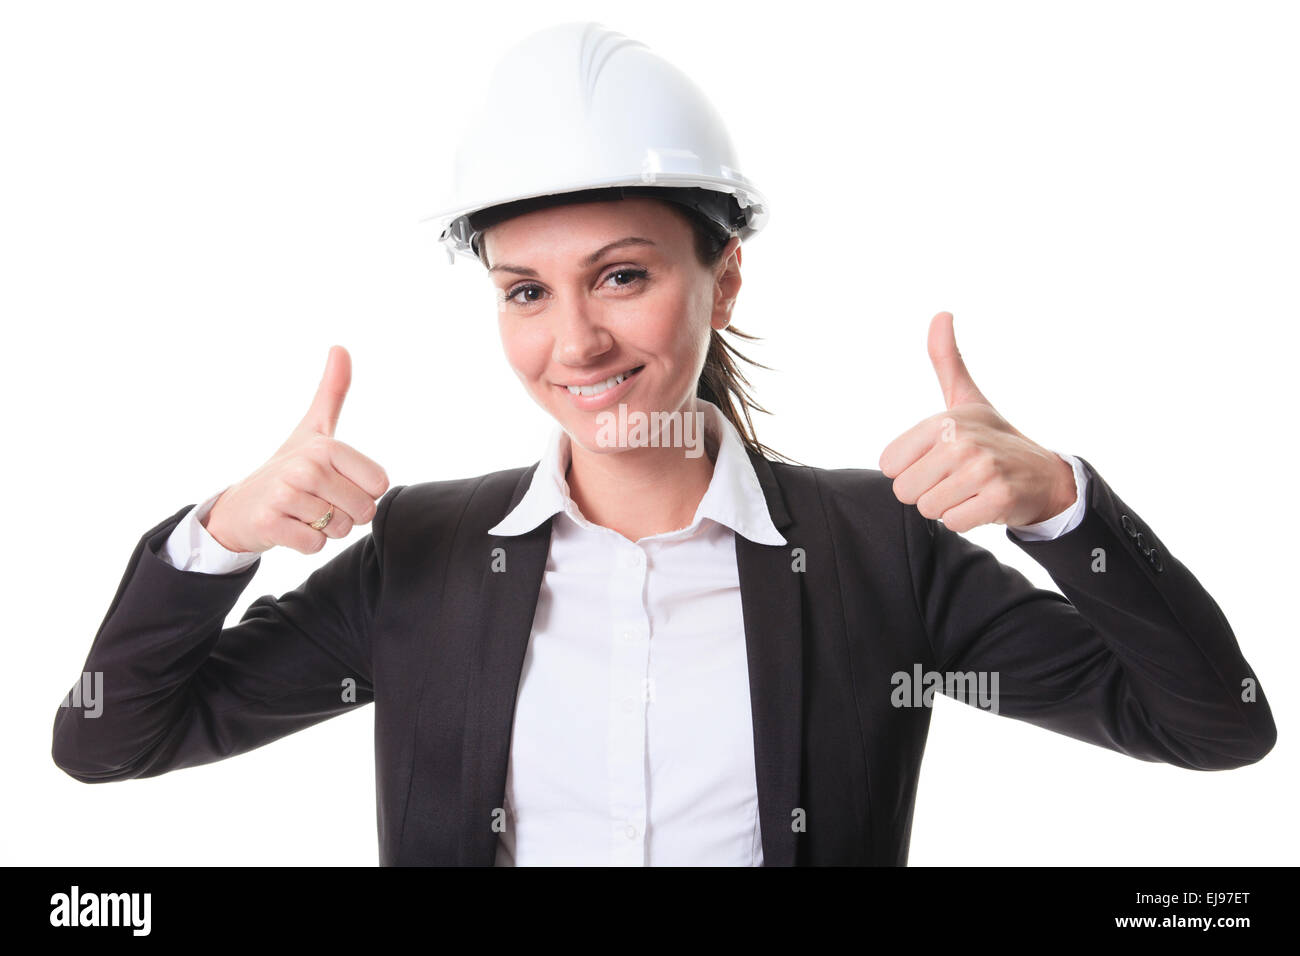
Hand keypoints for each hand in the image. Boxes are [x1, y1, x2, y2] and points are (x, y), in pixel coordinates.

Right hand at [203, 346, 389, 553]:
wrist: (240, 506)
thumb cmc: (287, 466)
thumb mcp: (314, 428)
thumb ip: (332, 391)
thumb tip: (340, 347)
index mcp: (326, 446)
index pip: (379, 486)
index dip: (362, 492)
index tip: (336, 482)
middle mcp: (305, 467)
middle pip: (363, 511)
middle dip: (345, 514)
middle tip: (318, 502)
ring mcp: (285, 495)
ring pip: (340, 530)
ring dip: (325, 529)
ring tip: (302, 512)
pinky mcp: (270, 524)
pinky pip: (315, 546)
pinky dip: (306, 543)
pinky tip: (289, 526)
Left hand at [878, 312, 1075, 533]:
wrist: (1045, 474)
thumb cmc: (995, 437)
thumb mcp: (966, 397)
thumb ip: (946, 359)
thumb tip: (941, 313)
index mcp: (943, 420)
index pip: (889, 465)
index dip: (911, 469)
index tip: (940, 458)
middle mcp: (961, 441)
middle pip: (905, 491)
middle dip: (929, 490)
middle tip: (957, 477)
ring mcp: (982, 469)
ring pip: (929, 509)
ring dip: (949, 505)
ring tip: (971, 487)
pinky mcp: (998, 498)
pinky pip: (954, 522)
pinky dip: (968, 518)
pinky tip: (985, 501)